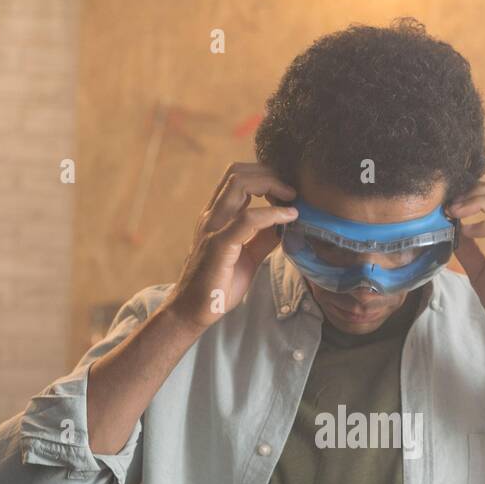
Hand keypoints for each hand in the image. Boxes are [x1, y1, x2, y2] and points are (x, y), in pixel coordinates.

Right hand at [166, 163, 296, 331]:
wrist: (192, 310)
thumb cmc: (218, 285)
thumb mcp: (247, 256)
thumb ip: (262, 238)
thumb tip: (285, 225)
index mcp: (217, 216)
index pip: (237, 178)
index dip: (264, 176)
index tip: (287, 191)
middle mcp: (212, 216)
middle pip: (237, 173)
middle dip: (269, 174)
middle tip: (292, 190)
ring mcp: (213, 228)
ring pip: (239, 185)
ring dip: (271, 185)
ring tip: (292, 199)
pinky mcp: (219, 245)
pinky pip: (248, 219)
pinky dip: (273, 213)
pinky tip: (289, 217)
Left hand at [448, 181, 484, 344]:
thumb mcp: (481, 273)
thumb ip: (469, 252)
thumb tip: (451, 234)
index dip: (476, 191)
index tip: (451, 202)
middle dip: (477, 190)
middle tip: (452, 205)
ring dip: (478, 202)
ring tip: (456, 213)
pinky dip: (484, 227)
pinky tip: (467, 233)